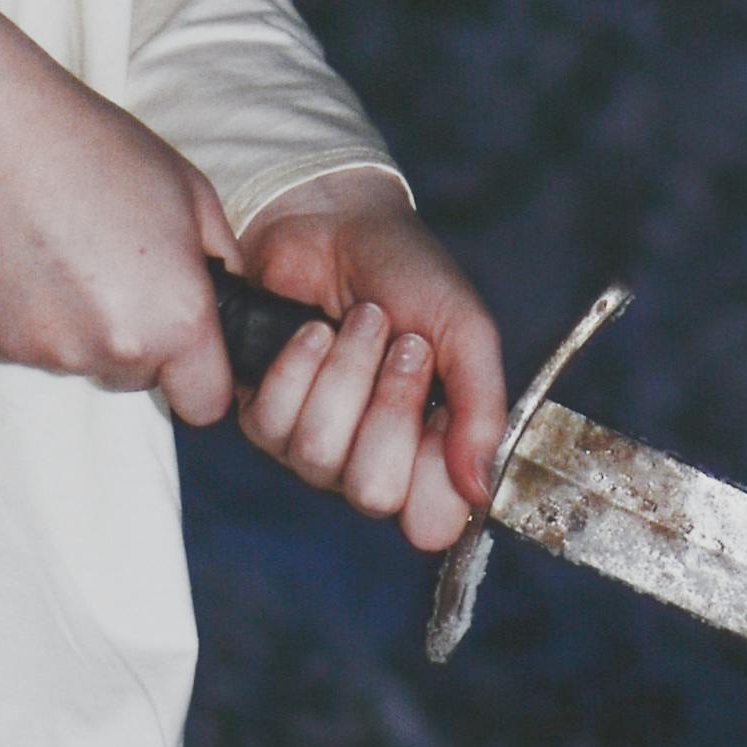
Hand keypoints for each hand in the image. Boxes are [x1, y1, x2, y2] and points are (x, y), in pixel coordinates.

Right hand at [0, 0, 237, 420]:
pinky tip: (37, 259)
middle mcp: (118, 350)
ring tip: (75, 252)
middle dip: (144, 341)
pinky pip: (42, 348)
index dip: (203, 376)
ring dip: (92, 328)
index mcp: (178, 318)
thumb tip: (229, 300)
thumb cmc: (101, 150)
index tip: (193, 346)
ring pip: (90, 361)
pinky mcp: (4, 345)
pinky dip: (45, 318)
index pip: (206, 404)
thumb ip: (221, 260)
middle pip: (143, 378)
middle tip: (125, 269)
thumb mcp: (192, 192)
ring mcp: (55, 353)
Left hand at [235, 174, 508, 555]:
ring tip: (361, 320)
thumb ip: (482, 408)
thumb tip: (479, 490)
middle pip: (373, 494)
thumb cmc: (409, 276)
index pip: (431, 524)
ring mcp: (314, 446)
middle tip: (404, 346)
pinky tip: (314, 329)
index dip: (434, 480)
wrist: (340, 222)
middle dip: (390, 406)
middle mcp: (370, 460)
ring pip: (319, 455)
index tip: (442, 413)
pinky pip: (272, 425)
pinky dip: (300, 364)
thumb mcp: (465, 330)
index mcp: (429, 452)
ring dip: (347, 371)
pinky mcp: (263, 417)